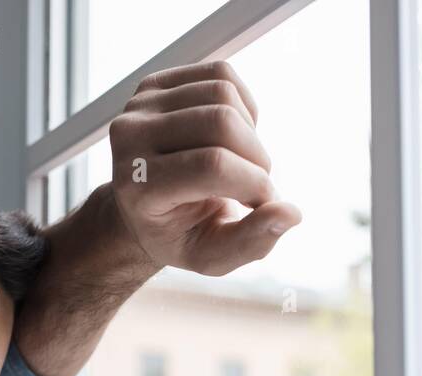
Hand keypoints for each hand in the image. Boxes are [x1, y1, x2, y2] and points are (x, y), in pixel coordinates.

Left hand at [106, 60, 301, 276]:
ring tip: (242, 161)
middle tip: (256, 183)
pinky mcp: (155, 83)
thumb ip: (253, 242)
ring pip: (223, 93)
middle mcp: (129, 138)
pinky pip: (220, 75)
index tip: (265, 203)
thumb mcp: (212, 256)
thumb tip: (292, 213)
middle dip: (257, 156)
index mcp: (137, 186)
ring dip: (251, 132)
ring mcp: (139, 105)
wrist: (142, 208)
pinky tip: (233, 137)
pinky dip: (243, 107)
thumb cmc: (181, 234)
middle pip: (221, 122)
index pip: (212, 166)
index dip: (254, 182)